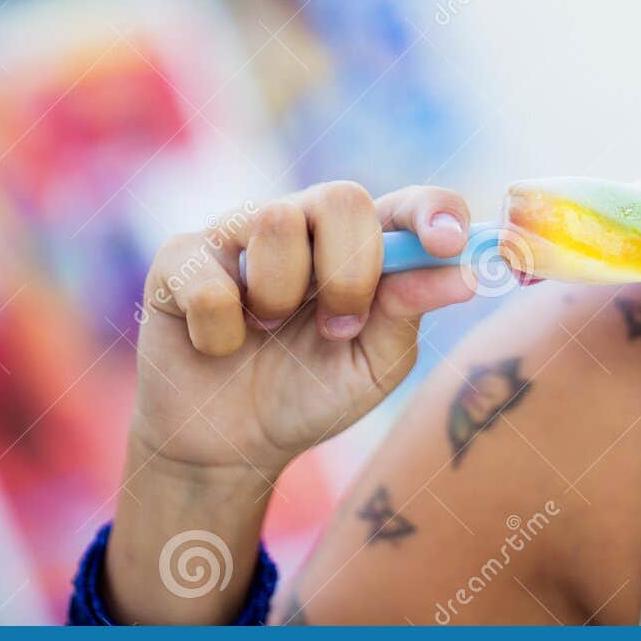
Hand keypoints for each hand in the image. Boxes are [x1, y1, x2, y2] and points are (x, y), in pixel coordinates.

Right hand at [131, 181, 476, 475]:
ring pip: (275, 221)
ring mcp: (238, 233)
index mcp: (362, 245)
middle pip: (343, 196)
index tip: (448, 242)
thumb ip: (407, 313)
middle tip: (339, 325)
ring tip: (269, 333)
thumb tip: (461, 275)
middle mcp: (304, 223)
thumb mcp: (372, 365)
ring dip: (281, 298)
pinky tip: (218, 345)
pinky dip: (222, 333)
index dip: (433, 210)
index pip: (408, 203)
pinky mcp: (179, 257)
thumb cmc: (310, 393)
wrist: (229, 444)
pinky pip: (211, 281)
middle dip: (351, 269)